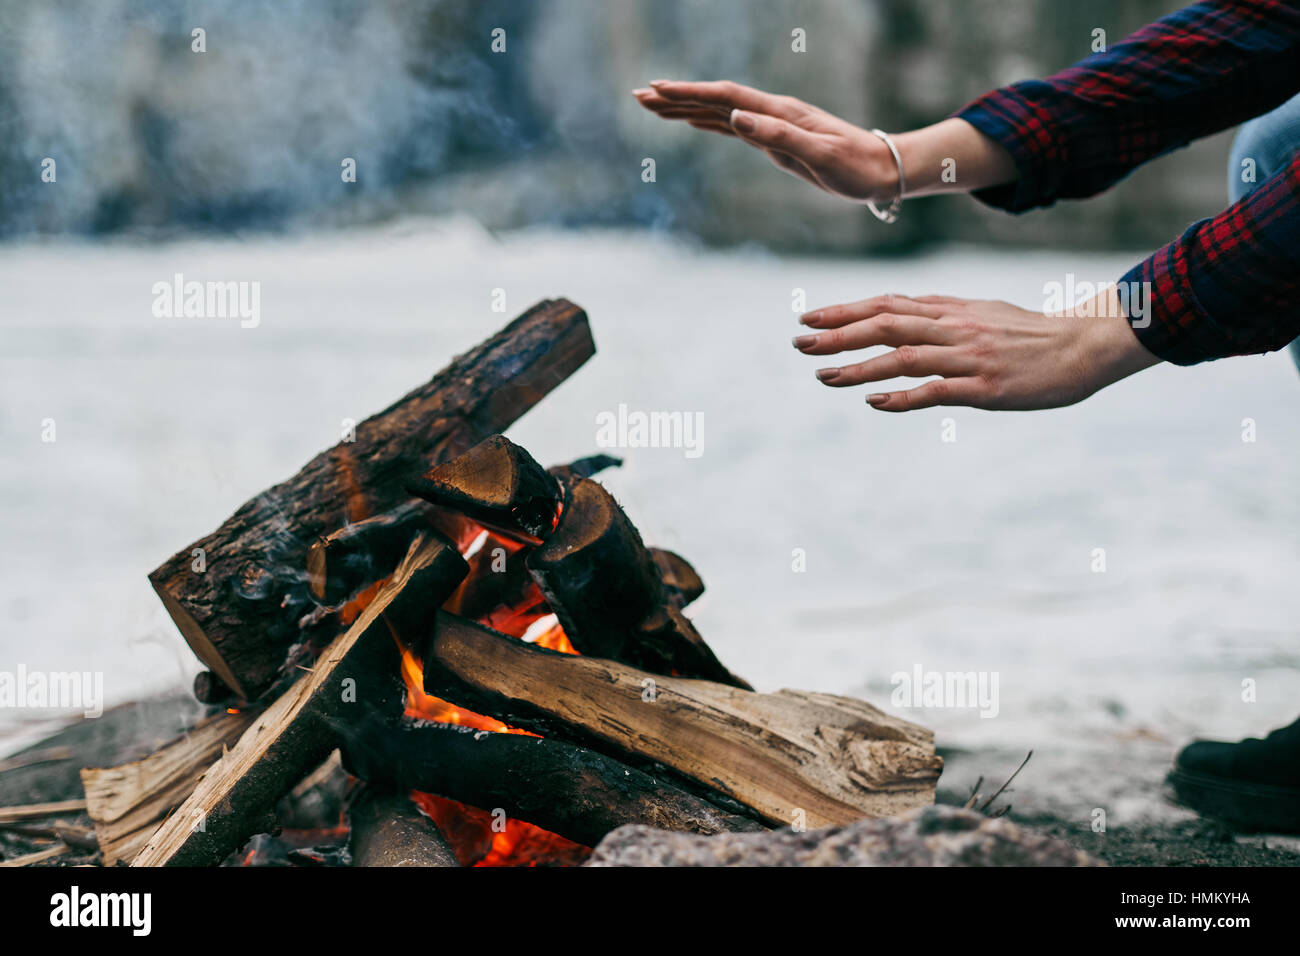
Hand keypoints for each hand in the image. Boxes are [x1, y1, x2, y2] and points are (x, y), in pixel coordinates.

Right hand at [633, 80, 899, 202]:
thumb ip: (778, 137)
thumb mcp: (819, 155)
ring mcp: (772, 125)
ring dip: (687, 109)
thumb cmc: (855, 166)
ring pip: (720, 113)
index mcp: (779, 114)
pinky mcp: (775, 140)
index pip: (725, 98)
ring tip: (653, 107)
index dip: (689, 94)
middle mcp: (772, 114)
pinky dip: (708, 122)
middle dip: (676, 98)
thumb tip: (737, 120)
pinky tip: (693, 121)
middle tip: (639, 96)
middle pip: (715, 101)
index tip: (657, 91)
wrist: (882, 170)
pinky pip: (733, 128)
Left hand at [793, 288, 1160, 410]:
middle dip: (838, 334)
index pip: (886, 304)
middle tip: (800, 343)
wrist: (1084, 346)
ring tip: (823, 376)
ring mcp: (969, 357)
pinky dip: (902, 396)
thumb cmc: (1029, 333)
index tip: (807, 317)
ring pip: (903, 357)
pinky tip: (873, 401)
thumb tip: (897, 314)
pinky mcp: (985, 387)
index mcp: (950, 309)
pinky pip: (936, 391)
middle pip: (885, 325)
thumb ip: (939, 315)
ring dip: (859, 367)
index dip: (844, 310)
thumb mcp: (980, 313)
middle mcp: (954, 328)